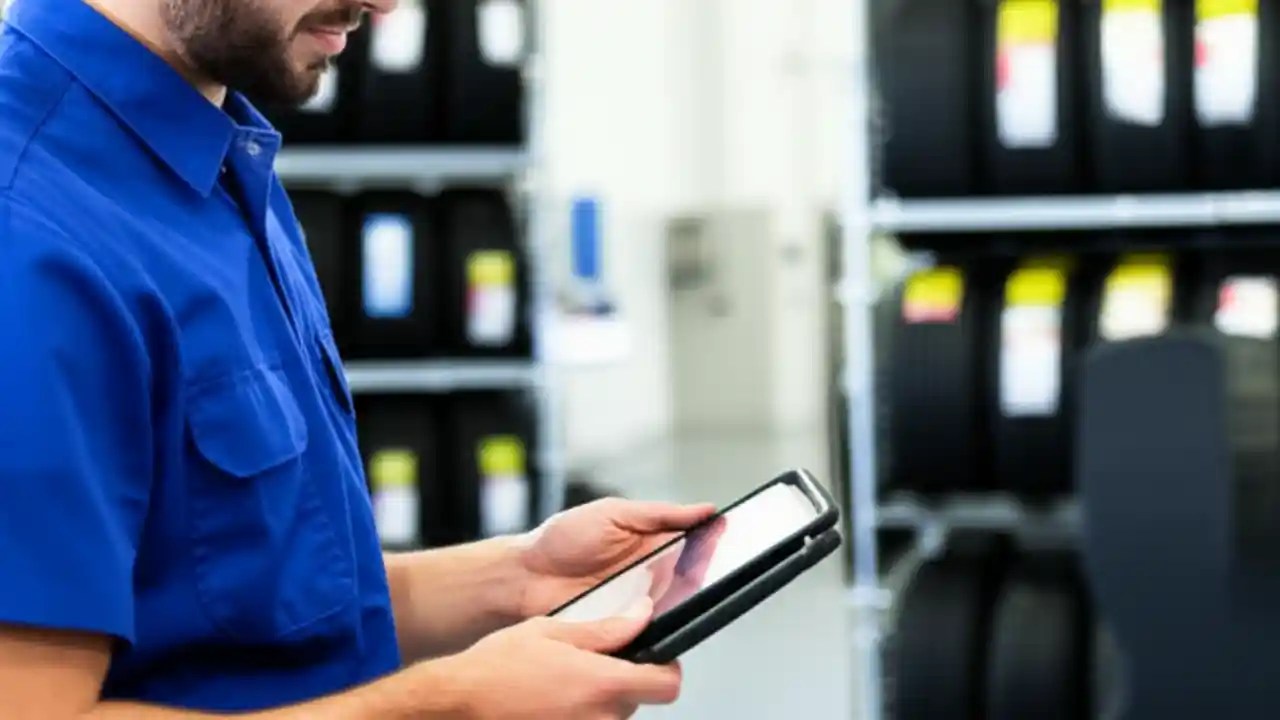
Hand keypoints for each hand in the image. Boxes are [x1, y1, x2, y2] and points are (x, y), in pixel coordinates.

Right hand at [440, 599, 680, 718]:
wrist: (458, 702)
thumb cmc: (499, 665)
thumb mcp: (553, 631)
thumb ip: (606, 628)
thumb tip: (644, 613)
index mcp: (603, 685)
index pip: (668, 686)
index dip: (666, 669)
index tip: (653, 657)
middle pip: (638, 700)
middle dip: (623, 680)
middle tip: (590, 663)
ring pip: (614, 716)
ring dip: (600, 700)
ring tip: (564, 682)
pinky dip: (581, 715)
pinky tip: (554, 701)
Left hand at [517, 499, 716, 617]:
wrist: (524, 576)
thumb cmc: (563, 539)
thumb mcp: (613, 513)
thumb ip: (658, 513)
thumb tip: (703, 508)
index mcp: (652, 542)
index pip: (695, 543)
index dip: (715, 541)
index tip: (733, 536)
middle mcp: (652, 574)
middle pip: (694, 577)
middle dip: (709, 572)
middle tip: (722, 567)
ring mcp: (640, 602)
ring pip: (679, 605)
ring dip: (688, 600)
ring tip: (697, 591)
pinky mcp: (627, 627)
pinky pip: (654, 629)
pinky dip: (664, 625)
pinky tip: (669, 617)